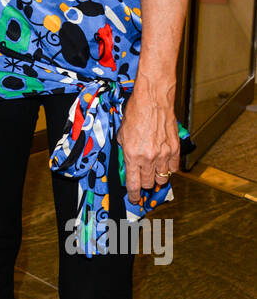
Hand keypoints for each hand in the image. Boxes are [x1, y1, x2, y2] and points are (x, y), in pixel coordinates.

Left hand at [117, 76, 179, 202]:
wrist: (153, 99)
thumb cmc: (136, 112)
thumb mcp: (122, 133)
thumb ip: (124, 150)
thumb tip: (127, 161)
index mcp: (133, 156)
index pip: (133, 184)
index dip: (133, 195)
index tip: (134, 199)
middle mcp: (148, 158)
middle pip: (148, 183)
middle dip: (144, 184)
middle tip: (142, 180)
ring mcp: (163, 154)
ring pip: (162, 178)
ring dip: (157, 177)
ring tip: (153, 172)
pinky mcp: (175, 148)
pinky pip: (174, 167)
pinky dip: (169, 168)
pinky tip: (164, 163)